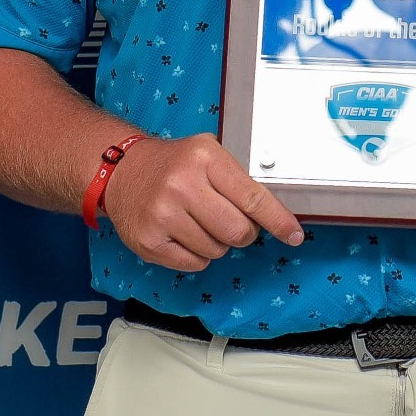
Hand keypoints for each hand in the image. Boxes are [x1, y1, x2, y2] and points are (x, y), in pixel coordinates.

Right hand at [101, 133, 304, 271]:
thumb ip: (238, 174)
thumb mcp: (207, 152)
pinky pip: (194, 263)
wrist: (121, 171)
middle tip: (233, 222)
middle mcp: (182, 185)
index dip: (278, 220)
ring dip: (218, 243)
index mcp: (204, 158)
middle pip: (237, 231)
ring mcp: (162, 215)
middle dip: (244, 233)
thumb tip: (278, 205)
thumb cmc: (174, 163)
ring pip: (216, 250)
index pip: (252, 197)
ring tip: (200, 222)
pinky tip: (185, 234)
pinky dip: (198, 255)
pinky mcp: (149, 241)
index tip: (294, 235)